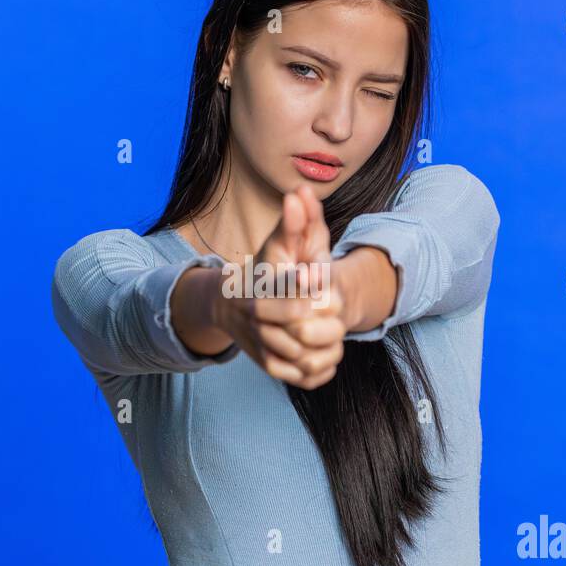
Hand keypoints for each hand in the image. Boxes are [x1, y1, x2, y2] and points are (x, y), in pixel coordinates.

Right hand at [218, 184, 346, 388]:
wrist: (229, 307)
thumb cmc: (265, 270)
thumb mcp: (281, 244)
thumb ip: (296, 220)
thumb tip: (301, 189)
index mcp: (261, 288)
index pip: (282, 291)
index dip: (304, 288)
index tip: (317, 282)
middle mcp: (256, 318)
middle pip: (293, 328)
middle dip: (319, 322)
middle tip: (337, 316)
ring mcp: (262, 344)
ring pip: (300, 356)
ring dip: (325, 348)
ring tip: (336, 334)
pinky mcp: (269, 365)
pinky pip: (300, 376)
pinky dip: (319, 370)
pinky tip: (330, 356)